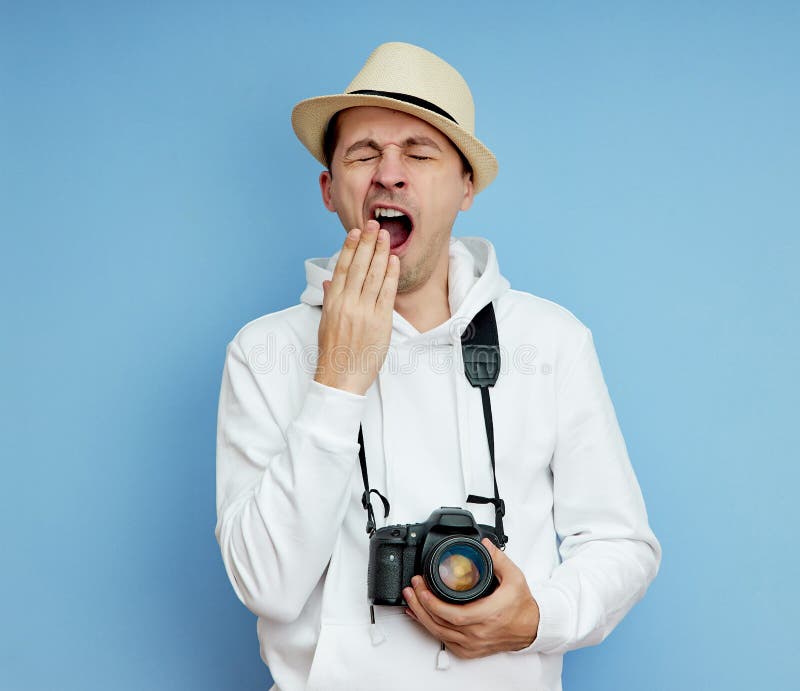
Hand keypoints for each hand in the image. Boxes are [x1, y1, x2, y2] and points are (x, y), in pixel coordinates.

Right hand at [314, 220, 399, 394]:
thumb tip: (331, 281)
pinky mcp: (380, 322)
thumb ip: (330, 299)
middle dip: (367, 242)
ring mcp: (364, 312)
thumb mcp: (326, 323)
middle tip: (374, 224)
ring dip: (380, 252)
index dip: (349, 247)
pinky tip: (393, 260)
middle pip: (358, 266)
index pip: (342, 267)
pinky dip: (390, 274)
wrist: (340, 378)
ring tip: (385, 235)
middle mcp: (347, 303)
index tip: (355, 232)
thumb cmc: (333, 353)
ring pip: (373, 275)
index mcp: (333, 302)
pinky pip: (386, 293)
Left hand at [402, 538, 539, 658]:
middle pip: (441, 624)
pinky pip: (444, 641)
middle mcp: (479, 632)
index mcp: (488, 614)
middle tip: (412, 588)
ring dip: (421, 616)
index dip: (433, 603)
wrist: (531, 628)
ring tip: (410, 600)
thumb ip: (498, 558)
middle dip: (421, 605)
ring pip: (439, 634)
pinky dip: (429, 628)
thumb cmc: (522, 606)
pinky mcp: (470, 650)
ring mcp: (473, 644)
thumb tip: (484, 545)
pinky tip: (420, 617)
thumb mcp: (514, 577)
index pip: (454, 615)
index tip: (422, 587)